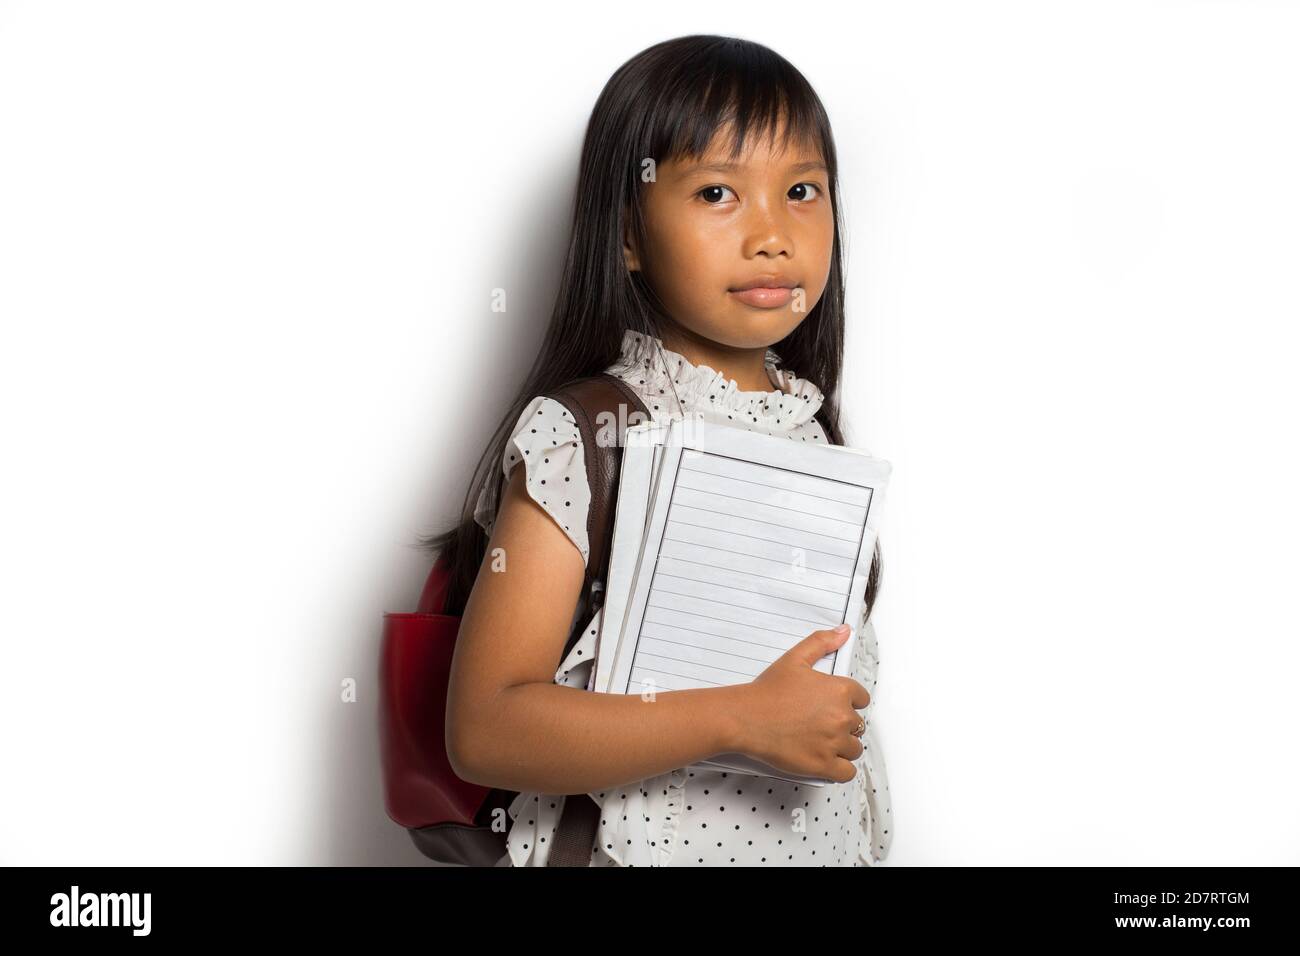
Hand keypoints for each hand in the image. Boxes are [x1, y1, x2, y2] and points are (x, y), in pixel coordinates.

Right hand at [732, 625, 869, 782]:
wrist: (745, 718)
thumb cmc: (767, 691)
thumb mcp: (795, 658)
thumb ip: (822, 642)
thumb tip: (843, 631)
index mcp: (839, 690)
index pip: (862, 699)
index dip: (847, 702)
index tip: (832, 706)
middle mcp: (841, 717)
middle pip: (857, 725)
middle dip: (842, 725)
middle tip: (820, 724)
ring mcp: (833, 743)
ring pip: (854, 749)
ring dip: (842, 747)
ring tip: (821, 742)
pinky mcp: (823, 765)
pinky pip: (847, 772)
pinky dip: (840, 769)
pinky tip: (826, 760)